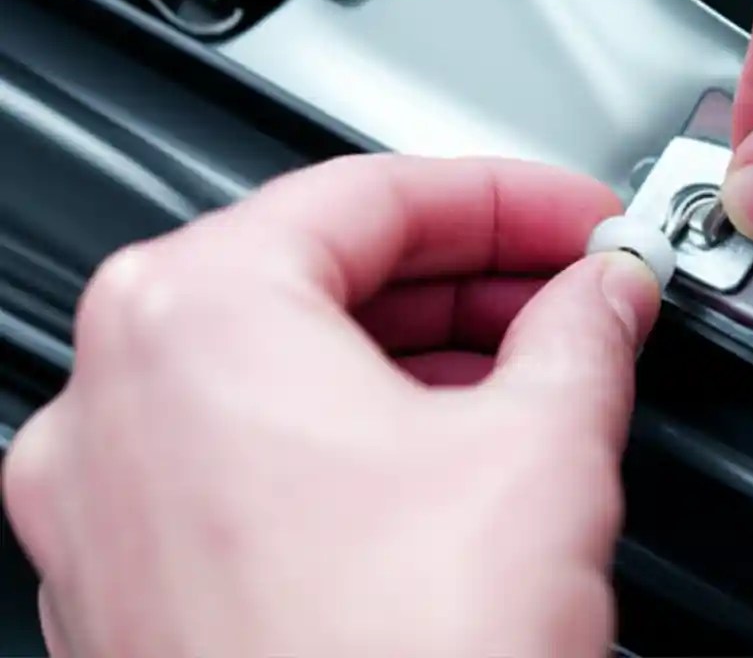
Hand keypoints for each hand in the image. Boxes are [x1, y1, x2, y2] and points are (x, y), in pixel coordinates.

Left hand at [2, 155, 659, 656]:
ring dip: (420, 360)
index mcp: (190, 322)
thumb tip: (606, 290)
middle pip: (324, 280)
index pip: (373, 196)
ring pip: (287, 375)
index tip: (580, 222)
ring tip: (531, 373)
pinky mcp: (138, 590)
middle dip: (470, 281)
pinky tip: (448, 463)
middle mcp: (117, 406)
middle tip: (572, 291)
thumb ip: (583, 333)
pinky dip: (357, 442)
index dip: (507, 199)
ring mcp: (110, 506)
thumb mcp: (543, 454)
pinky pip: (255, 463)